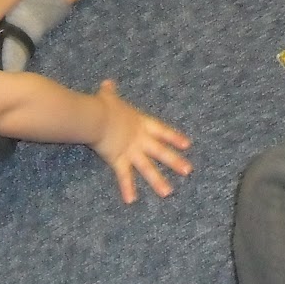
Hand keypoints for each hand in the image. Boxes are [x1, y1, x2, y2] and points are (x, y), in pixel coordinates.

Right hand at [90, 80, 191, 202]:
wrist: (97, 117)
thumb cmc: (103, 105)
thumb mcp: (108, 97)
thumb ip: (110, 91)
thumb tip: (107, 82)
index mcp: (140, 123)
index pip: (161, 130)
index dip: (174, 137)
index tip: (187, 145)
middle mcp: (139, 139)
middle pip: (160, 151)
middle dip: (174, 161)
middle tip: (188, 171)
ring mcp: (131, 151)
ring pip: (147, 168)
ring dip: (158, 181)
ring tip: (167, 193)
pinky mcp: (118, 160)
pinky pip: (124, 176)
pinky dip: (126, 189)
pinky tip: (131, 200)